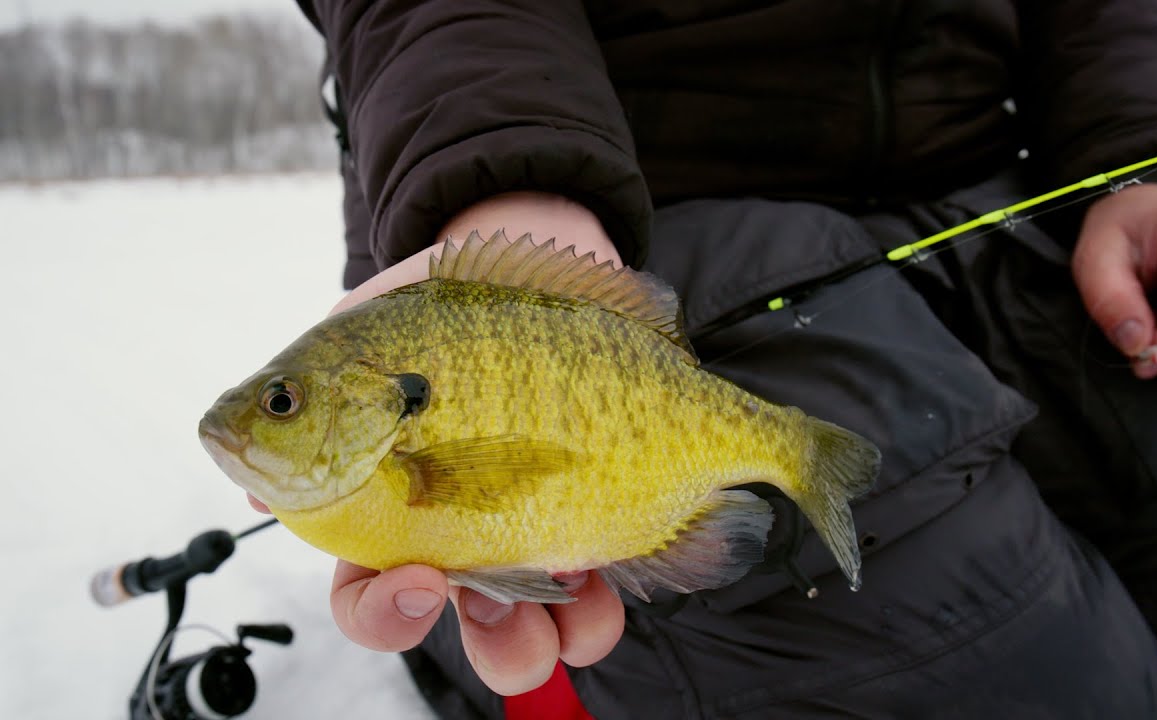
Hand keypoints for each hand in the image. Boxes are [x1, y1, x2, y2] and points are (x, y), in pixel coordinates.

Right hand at [256, 192, 626, 694]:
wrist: (528, 241)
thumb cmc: (436, 293)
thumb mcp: (364, 330)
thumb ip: (307, 391)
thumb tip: (233, 443)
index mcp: (398, 513)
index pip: (373, 595)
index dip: (387, 613)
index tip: (420, 583)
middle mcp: (471, 534)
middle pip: (480, 630)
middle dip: (495, 643)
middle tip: (511, 603)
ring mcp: (547, 523)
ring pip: (559, 618)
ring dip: (569, 629)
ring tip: (580, 592)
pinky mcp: (617, 496)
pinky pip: (633, 568)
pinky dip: (641, 566)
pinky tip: (641, 538)